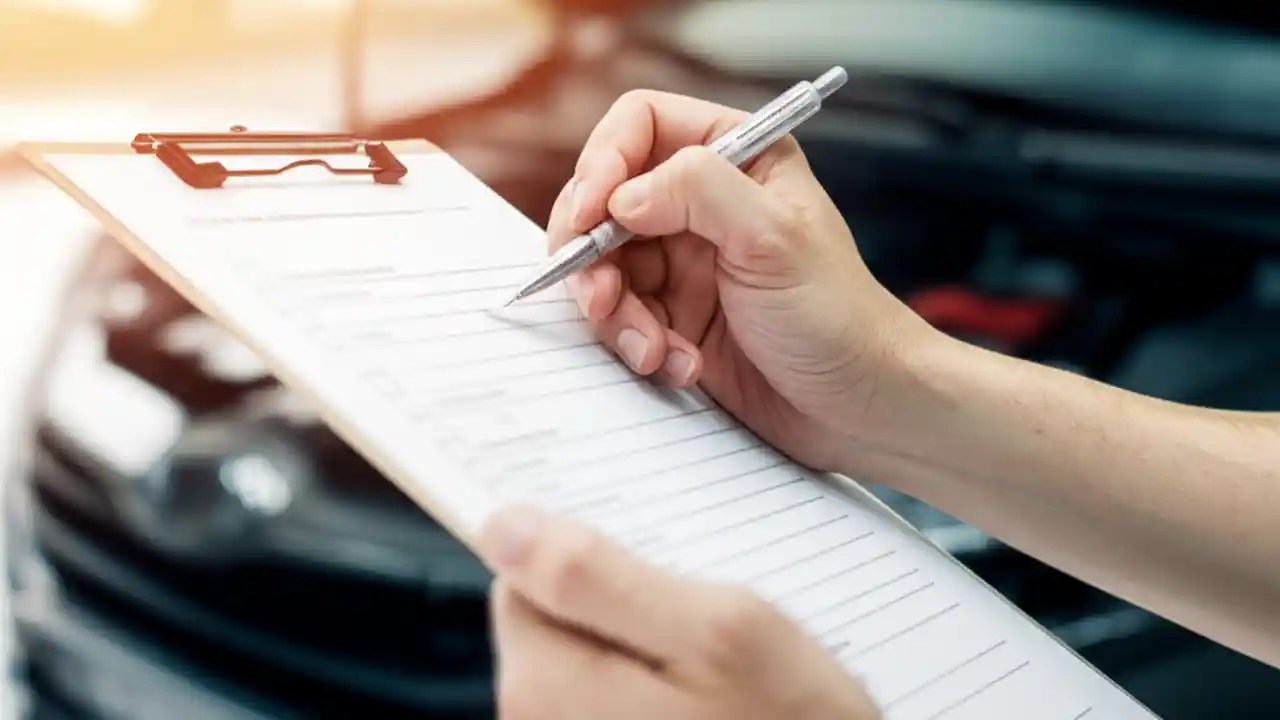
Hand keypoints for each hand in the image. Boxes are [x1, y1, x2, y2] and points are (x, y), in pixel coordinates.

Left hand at [479, 506, 880, 718]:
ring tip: (725, 676)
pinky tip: (720, 706)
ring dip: (651, 656)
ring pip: (591, 665)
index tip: (653, 562)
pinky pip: (617, 705)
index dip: (590, 557)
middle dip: (625, 609)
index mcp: (543, 684)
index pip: (521, 576)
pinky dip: (660, 695)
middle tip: (708, 624)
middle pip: (556, 624)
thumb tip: (504, 528)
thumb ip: (597, 575)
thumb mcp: (719, 632)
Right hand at [546, 90, 928, 469]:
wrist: (857, 406)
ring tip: (651, 349)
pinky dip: (638, 344)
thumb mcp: (772, 237)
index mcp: (737, 157)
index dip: (604, 162)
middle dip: (593, 252)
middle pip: (606, 199)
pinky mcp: (675, 316)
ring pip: (604, 266)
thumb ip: (696, 191)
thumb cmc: (837, 316)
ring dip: (616, 312)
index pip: (641, 126)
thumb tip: (621, 195)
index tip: (591, 214)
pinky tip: (680, 366)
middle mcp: (704, 203)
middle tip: (598, 296)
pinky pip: (622, 318)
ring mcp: (685, 261)